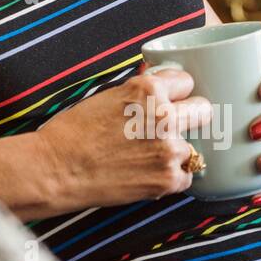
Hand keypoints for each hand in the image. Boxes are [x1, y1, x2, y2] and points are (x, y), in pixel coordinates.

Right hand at [35, 68, 212, 208]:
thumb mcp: (109, 96)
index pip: (187, 82)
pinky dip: (171, 176)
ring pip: (195, 146)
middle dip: (190, 117)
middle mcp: (163, 116)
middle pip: (204, 110)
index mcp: (147, 89)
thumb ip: (142, 90)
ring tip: (147, 156)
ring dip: (177, 150)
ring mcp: (169, 149)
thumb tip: (164, 82)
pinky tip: (146, 173)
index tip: (169, 101)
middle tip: (168, 129)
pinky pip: (187, 175)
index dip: (175, 93)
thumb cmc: (74, 131)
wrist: (57, 169)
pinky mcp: (169, 179)